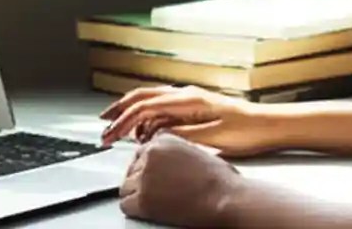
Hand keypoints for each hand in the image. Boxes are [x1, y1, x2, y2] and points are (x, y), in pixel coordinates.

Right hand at [100, 85, 272, 156]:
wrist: (269, 124)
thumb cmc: (247, 130)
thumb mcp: (213, 138)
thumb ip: (181, 134)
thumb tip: (154, 134)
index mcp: (188, 99)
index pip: (145, 107)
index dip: (123, 122)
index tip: (109, 136)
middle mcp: (186, 94)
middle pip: (143, 96)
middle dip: (120, 111)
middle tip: (103, 126)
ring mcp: (189, 98)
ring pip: (151, 99)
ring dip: (131, 111)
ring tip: (117, 125)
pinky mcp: (194, 106)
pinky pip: (163, 106)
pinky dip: (147, 115)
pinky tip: (144, 127)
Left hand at [119, 133, 244, 226]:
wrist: (226, 197)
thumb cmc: (221, 179)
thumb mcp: (196, 151)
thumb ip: (175, 153)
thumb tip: (167, 164)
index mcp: (163, 140)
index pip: (141, 152)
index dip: (148, 167)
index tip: (153, 175)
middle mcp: (150, 154)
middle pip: (132, 169)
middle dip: (141, 180)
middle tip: (155, 191)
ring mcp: (144, 176)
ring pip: (125, 187)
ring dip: (136, 194)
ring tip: (154, 201)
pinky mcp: (143, 199)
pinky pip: (125, 205)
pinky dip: (134, 210)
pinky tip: (149, 211)